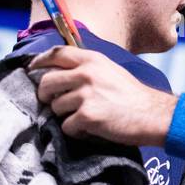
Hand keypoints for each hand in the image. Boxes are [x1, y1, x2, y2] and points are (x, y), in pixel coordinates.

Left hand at [31, 46, 175, 144]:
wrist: (153, 115)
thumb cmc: (133, 96)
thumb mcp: (110, 71)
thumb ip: (87, 68)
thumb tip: (59, 74)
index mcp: (92, 59)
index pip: (56, 53)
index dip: (39, 61)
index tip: (31, 69)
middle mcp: (86, 73)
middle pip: (47, 82)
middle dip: (45, 96)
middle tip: (53, 103)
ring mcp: (86, 94)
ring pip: (55, 107)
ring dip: (65, 116)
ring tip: (84, 118)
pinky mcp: (88, 116)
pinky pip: (66, 126)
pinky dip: (76, 131)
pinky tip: (91, 129)